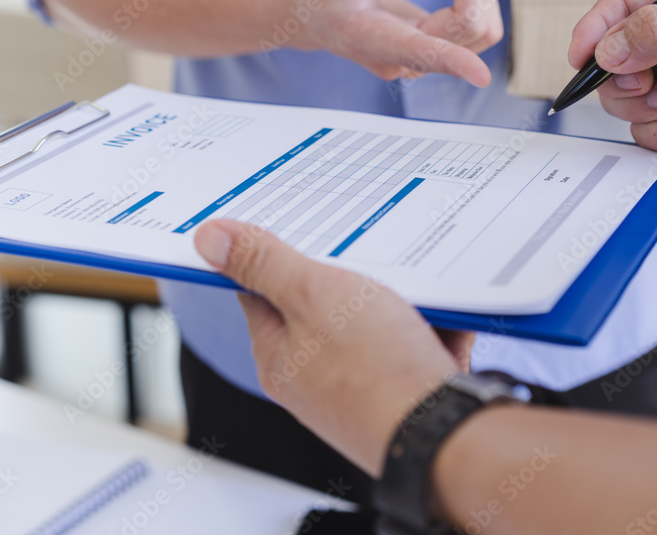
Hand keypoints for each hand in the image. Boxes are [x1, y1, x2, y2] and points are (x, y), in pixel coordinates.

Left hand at [193, 219, 460, 476]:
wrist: (446, 434)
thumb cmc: (376, 372)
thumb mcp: (311, 296)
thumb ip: (264, 264)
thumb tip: (210, 240)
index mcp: (278, 354)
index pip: (261, 290)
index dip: (276, 252)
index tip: (296, 223)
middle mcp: (313, 375)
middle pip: (322, 304)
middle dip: (353, 277)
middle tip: (372, 256)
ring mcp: (359, 386)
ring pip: (376, 322)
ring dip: (399, 302)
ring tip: (415, 294)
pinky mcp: (402, 391)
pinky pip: (413, 344)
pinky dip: (429, 329)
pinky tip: (442, 325)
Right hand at [280, 0, 501, 87]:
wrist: (310, 11)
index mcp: (368, 38)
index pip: (418, 52)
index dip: (451, 61)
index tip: (480, 75)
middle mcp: (400, 57)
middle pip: (466, 28)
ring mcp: (419, 57)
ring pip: (480, 30)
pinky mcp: (433, 45)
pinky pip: (475, 25)